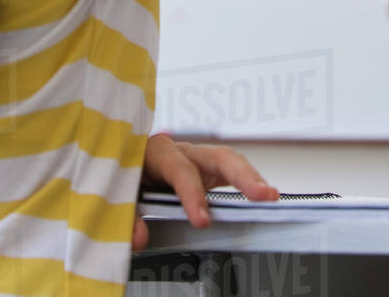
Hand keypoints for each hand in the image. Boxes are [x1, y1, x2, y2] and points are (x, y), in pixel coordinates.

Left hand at [131, 133, 278, 251]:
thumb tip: (140, 237)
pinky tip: (261, 194)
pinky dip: (246, 182)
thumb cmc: (121, 176)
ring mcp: (195, 159)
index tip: (202, 220)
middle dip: (242, 175)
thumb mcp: (118, 193)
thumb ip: (126, 215)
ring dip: (251, 178)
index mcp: (157, 152)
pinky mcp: (204, 170)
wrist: (118, 166)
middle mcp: (181, 151)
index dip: (193, 195)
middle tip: (261, 195)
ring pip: (229, 161)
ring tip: (271, 196)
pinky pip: (228, 172)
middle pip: (217, 155)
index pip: (181, 170)